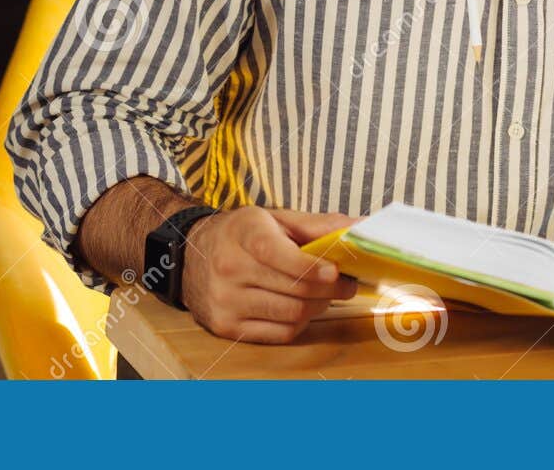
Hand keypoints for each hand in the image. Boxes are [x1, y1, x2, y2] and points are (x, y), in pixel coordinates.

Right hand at [180, 206, 359, 342]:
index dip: (314, 267)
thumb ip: (319, 225)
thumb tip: (360, 229)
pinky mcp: (225, 327)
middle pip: (294, 289)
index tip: (337, 271)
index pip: (282, 256)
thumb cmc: (242, 235)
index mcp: (243, 234)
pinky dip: (299, 323)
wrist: (192, 256)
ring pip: (291, 314)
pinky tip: (301, 307)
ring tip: (324, 294)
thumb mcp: (275, 219)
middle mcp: (229, 268)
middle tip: (345, 284)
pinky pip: (279, 334)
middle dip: (329, 289)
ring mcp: (225, 301)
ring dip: (318, 307)